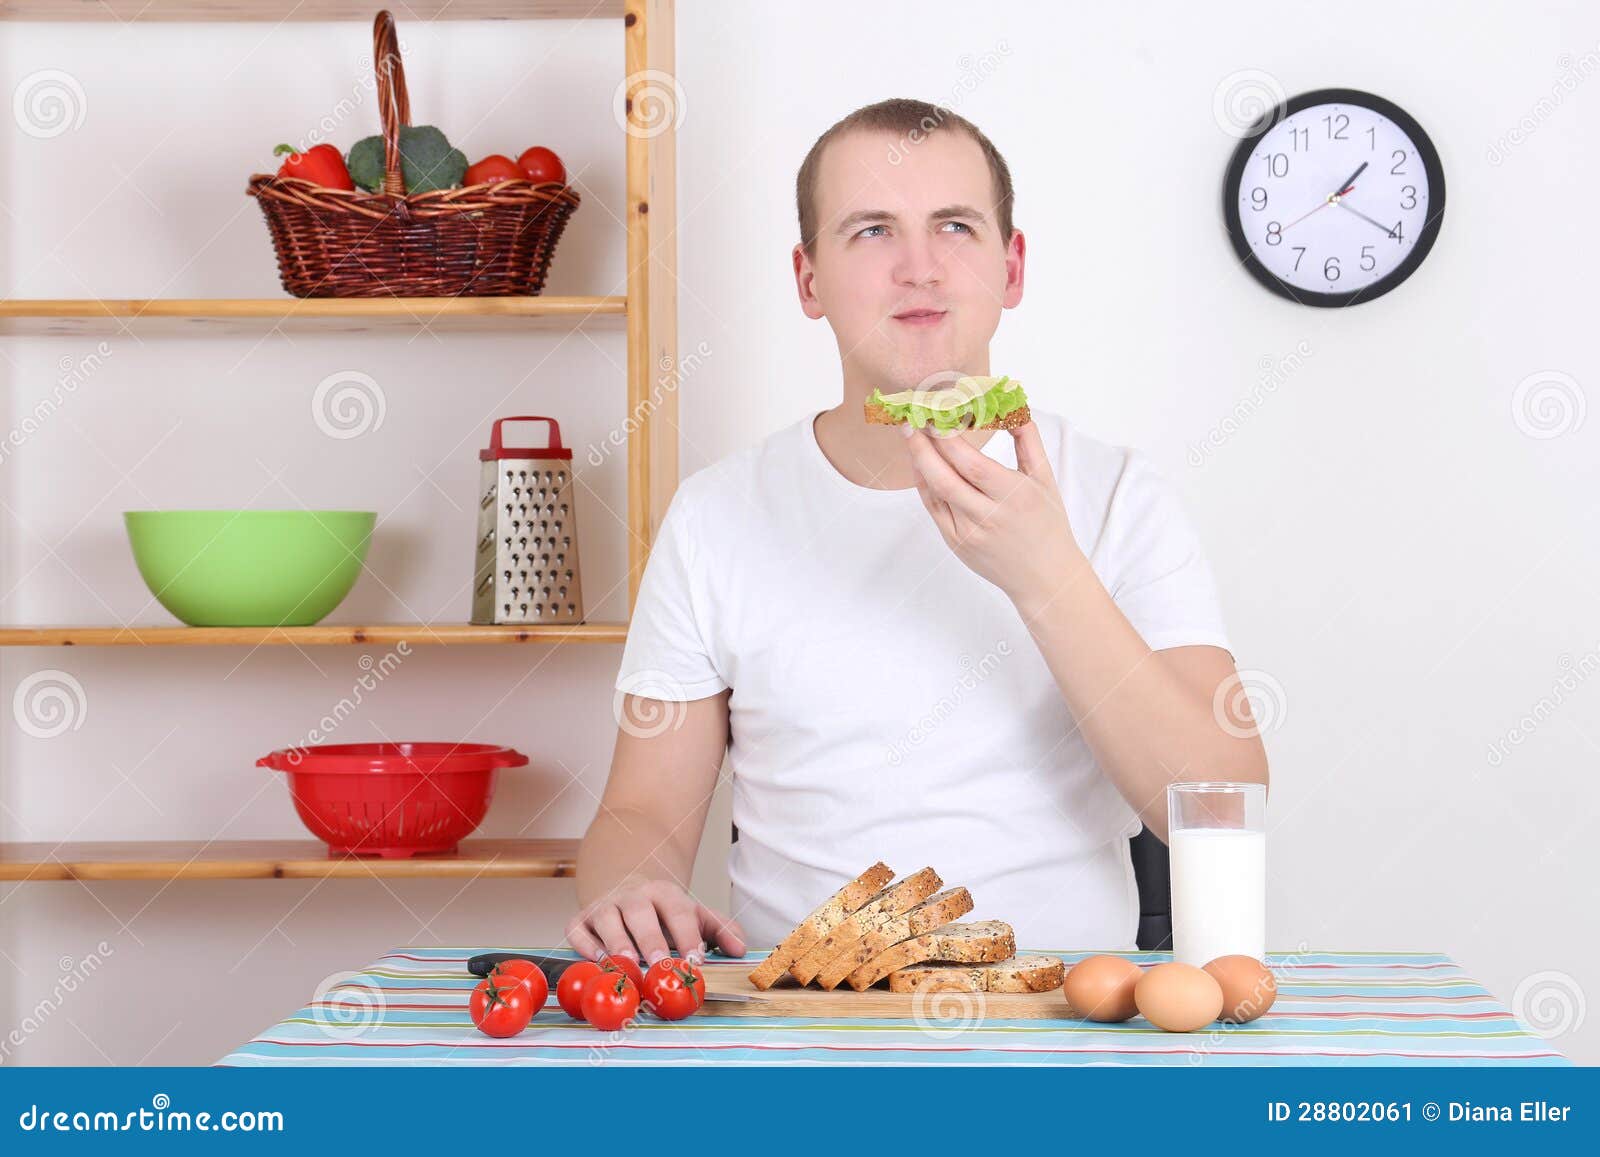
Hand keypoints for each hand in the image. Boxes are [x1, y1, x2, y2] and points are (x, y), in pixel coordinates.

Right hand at [565, 876, 746, 965]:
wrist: (624, 887)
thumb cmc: (663, 912)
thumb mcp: (695, 914)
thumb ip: (721, 930)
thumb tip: (740, 949)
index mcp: (665, 894)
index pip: (679, 912)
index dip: (688, 936)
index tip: (696, 960)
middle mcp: (633, 896)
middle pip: (641, 913)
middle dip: (650, 939)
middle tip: (658, 965)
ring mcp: (605, 906)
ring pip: (608, 920)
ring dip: (616, 943)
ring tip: (626, 965)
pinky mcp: (581, 919)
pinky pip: (578, 930)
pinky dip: (584, 945)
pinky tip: (597, 961)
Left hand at [903, 420, 1087, 610]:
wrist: (1043, 576)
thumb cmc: (1047, 524)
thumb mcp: (1045, 479)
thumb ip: (1028, 440)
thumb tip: (1014, 406)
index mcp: (1014, 496)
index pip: (972, 464)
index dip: (949, 439)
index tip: (936, 416)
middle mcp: (988, 516)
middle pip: (945, 477)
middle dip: (923, 446)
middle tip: (911, 420)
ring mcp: (968, 533)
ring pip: (935, 491)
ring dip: (919, 461)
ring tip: (911, 435)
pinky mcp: (955, 542)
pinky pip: (934, 508)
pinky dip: (923, 483)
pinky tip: (919, 463)